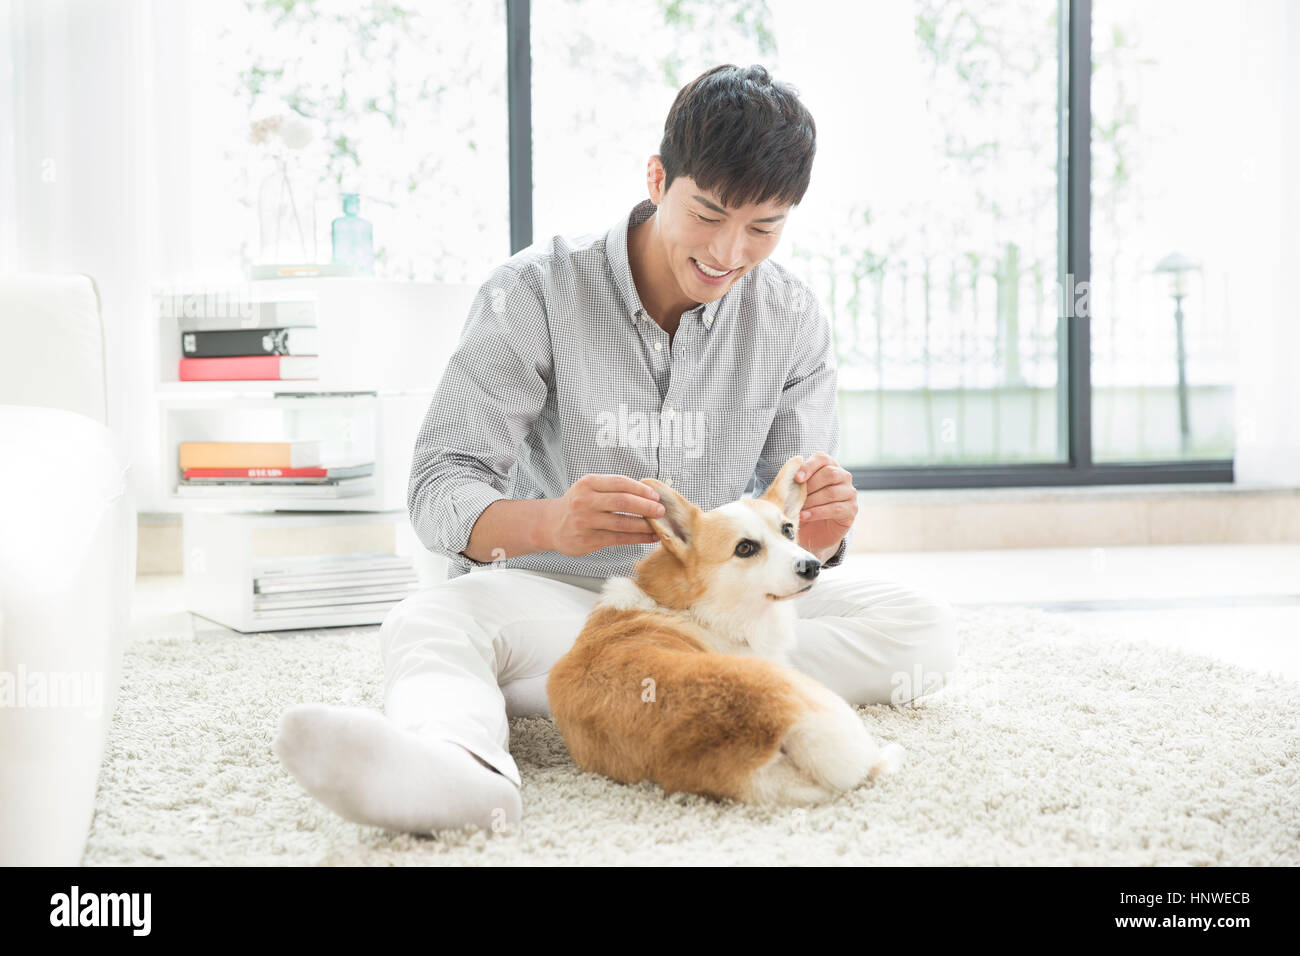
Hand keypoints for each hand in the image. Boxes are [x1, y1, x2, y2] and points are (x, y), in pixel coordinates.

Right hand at [543, 474, 665, 556]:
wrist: (551, 525)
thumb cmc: (578, 504)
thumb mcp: (590, 488)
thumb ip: (614, 489)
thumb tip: (648, 493)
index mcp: (588, 483)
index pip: (620, 483)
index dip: (641, 489)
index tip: (655, 495)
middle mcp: (585, 501)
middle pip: (622, 502)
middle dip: (645, 507)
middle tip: (661, 510)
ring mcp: (585, 521)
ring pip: (622, 523)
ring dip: (644, 525)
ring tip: (658, 526)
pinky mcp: (587, 540)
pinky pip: (618, 539)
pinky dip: (637, 538)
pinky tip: (648, 537)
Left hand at [794, 452, 855, 560]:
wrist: (814, 531)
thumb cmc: (806, 507)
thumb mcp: (797, 493)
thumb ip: (794, 483)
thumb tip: (786, 478)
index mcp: (829, 466)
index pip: (822, 458)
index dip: (809, 466)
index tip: (797, 478)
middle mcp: (843, 477)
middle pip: (829, 473)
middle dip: (810, 486)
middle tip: (796, 497)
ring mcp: (849, 493)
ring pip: (832, 492)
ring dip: (812, 501)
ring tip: (798, 509)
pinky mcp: (851, 509)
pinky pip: (836, 508)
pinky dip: (817, 512)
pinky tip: (805, 516)